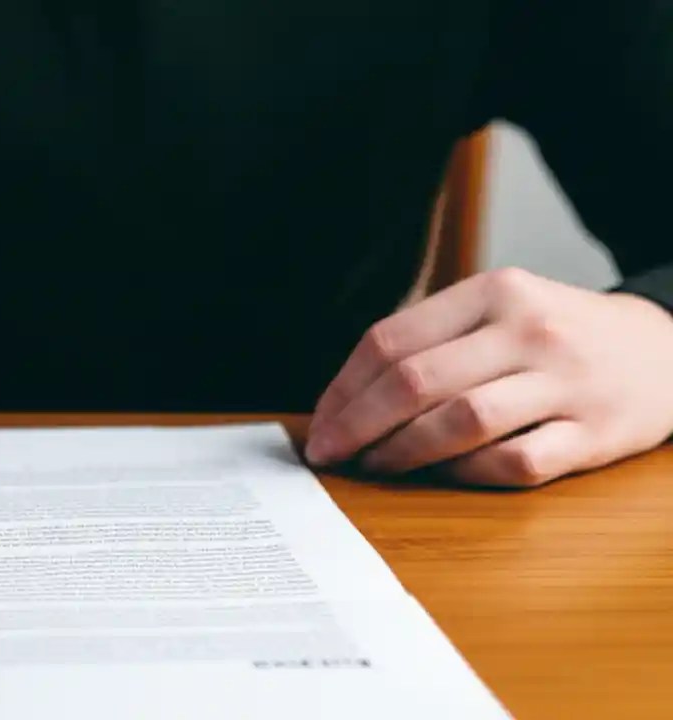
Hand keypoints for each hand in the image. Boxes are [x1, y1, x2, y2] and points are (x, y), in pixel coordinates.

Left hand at [305, 268, 672, 486]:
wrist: (666, 350)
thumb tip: (346, 397)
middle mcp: (529, 330)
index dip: (344, 388)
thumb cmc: (559, 335)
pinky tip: (446, 474)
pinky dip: (468, 474)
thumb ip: (433, 339)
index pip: (392, 339)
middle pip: (416, 381)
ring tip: (377, 464)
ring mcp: (565, 382)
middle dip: (358, 424)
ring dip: (403, 452)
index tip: (320, 424)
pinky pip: (514, 463)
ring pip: (460, 422)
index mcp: (494, 292)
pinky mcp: (595, 434)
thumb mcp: (500, 309)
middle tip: (330, 453)